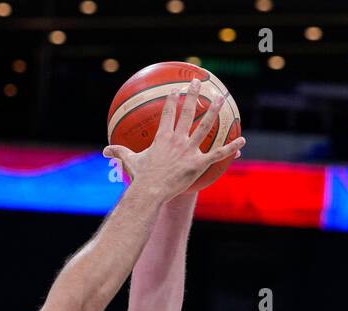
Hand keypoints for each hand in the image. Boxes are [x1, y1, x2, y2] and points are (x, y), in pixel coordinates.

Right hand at [103, 79, 244, 202]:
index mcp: (163, 137)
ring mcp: (190, 150)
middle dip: (193, 94)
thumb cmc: (141, 177)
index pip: (168, 113)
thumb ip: (119, 153)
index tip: (176, 89)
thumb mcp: (129, 162)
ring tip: (220, 99)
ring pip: (205, 126)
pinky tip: (242, 140)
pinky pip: (218, 153)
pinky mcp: (199, 163)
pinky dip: (231, 147)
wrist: (151, 191)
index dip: (172, 99)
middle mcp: (178, 139)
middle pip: (187, 112)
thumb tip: (104, 151)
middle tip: (198, 82)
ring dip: (214, 111)